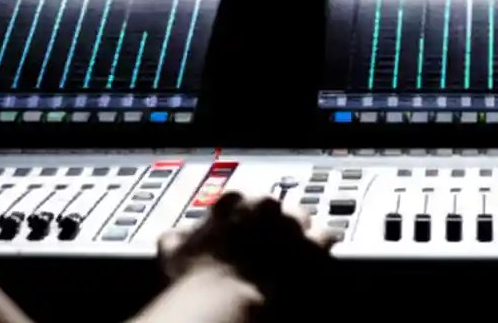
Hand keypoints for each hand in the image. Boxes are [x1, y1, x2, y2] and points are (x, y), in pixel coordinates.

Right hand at [157, 192, 335, 295]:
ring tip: (292, 245)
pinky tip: (317, 252)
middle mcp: (266, 208)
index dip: (237, 214)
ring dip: (297, 229)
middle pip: (273, 205)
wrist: (230, 300)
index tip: (237, 227)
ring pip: (302, 216)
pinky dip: (322, 244)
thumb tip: (171, 237)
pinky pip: (326, 236)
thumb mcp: (174, 253)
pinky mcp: (314, 245)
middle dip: (270, 220)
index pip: (238, 197)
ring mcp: (292, 225)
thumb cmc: (200, 279)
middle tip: (263, 240)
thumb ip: (175, 237)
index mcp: (234, 204)